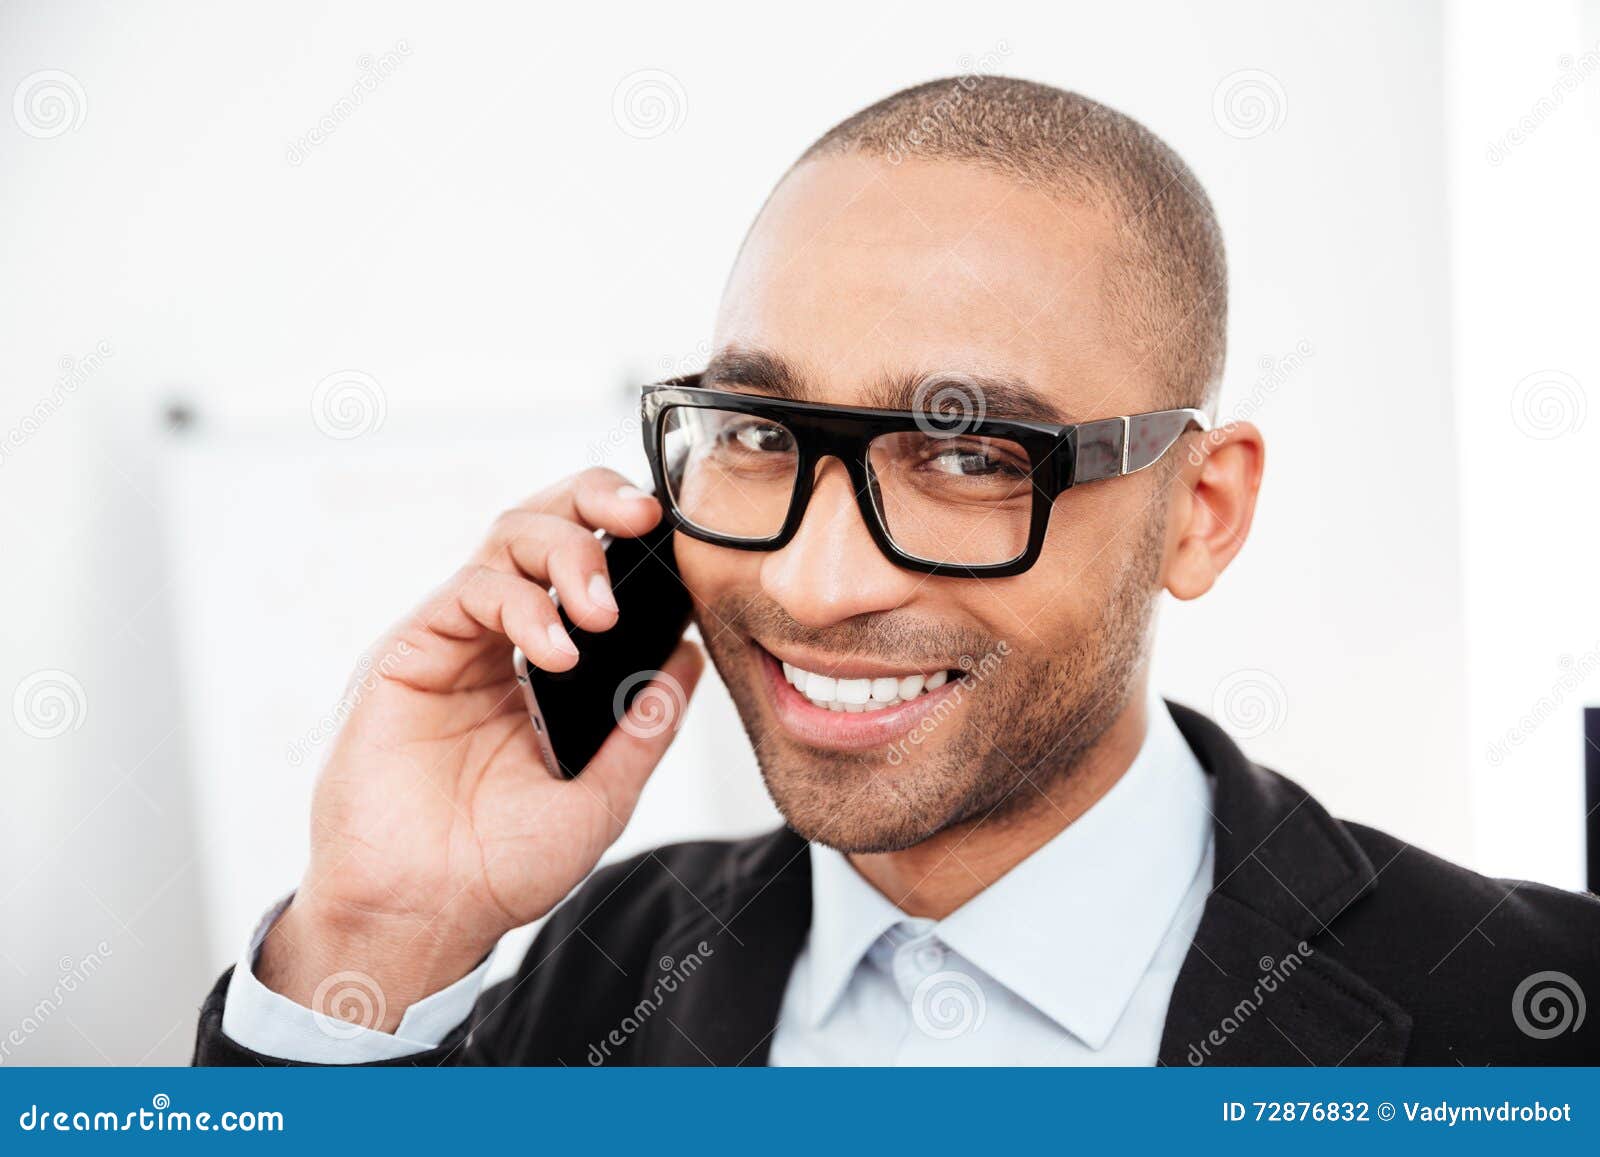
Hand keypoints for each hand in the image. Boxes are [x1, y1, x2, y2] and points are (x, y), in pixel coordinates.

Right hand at [256, 469, 702, 1031]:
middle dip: (596, 501)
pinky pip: (468, 593)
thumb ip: (644, 726)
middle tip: (645, 521)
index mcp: (542, 664)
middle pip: (543, 523)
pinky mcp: (410, 652)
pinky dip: (522, 608)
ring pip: (506, 539)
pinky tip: (557, 654)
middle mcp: (498, 638)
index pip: (583, 564)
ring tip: (602, 614)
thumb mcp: (601, 795)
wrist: (424, 917)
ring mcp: (454, 640)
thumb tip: (690, 658)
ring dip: (567, 555)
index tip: (673, 532)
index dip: (624, 533)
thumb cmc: (498, 868)